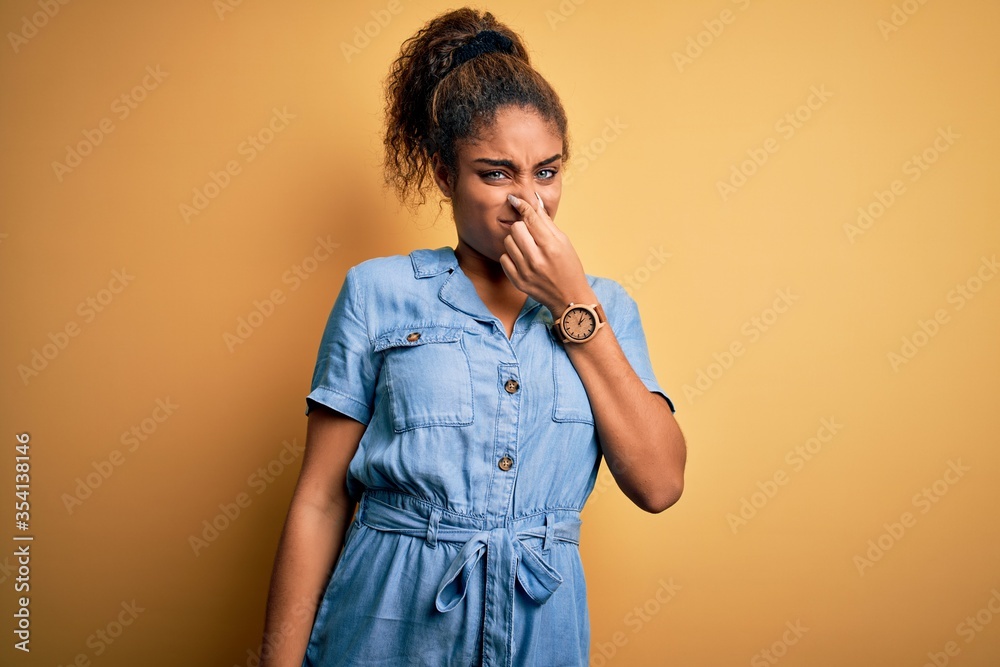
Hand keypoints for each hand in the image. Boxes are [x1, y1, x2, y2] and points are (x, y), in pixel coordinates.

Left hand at [499, 192, 596, 315]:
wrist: (569, 298)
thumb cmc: (569, 267)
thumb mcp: (564, 242)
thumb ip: (547, 223)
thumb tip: (534, 203)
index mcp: (551, 246)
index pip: (530, 218)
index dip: (522, 206)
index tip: (514, 200)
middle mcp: (536, 258)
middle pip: (516, 228)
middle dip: (522, 227)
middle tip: (530, 234)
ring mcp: (525, 271)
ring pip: (508, 242)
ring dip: (516, 241)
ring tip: (527, 247)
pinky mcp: (517, 281)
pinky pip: (504, 258)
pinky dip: (512, 256)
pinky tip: (522, 259)